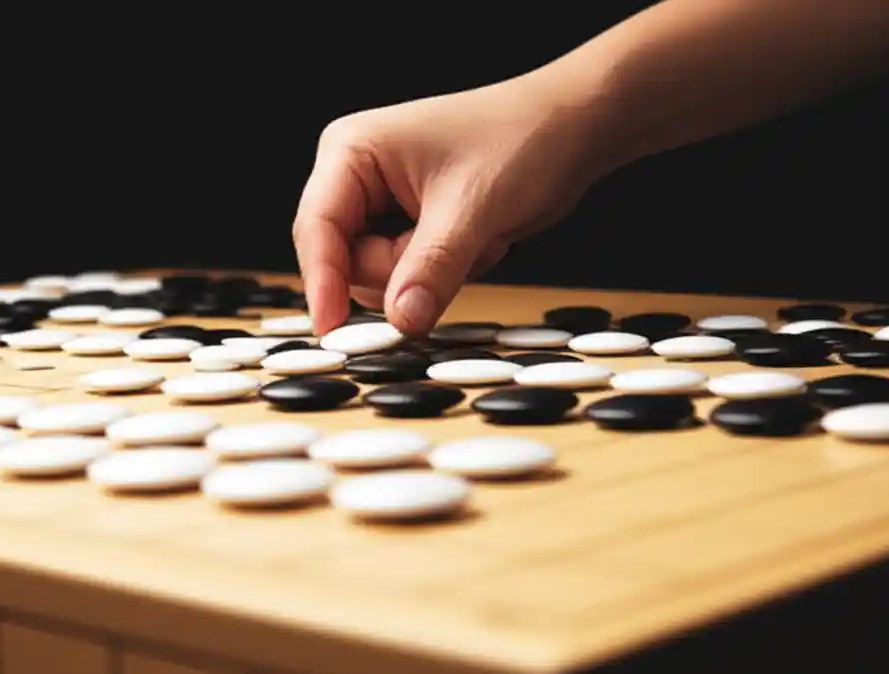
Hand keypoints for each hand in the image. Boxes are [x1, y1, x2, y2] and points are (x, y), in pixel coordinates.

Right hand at [292, 74, 604, 335]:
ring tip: (472, 234)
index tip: (332, 330)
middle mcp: (356, 176)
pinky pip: (408, 278)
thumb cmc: (522, 140)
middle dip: (404, 271)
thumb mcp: (474, 208)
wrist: (571, 129)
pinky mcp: (407, 226)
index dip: (322, 282)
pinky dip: (444, 273)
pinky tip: (475, 239)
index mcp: (352, 150)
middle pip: (347, 262)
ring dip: (430, 274)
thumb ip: (433, 267)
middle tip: (458, 244)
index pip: (317, 228)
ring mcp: (381, 203)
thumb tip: (400, 321)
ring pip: (380, 278)